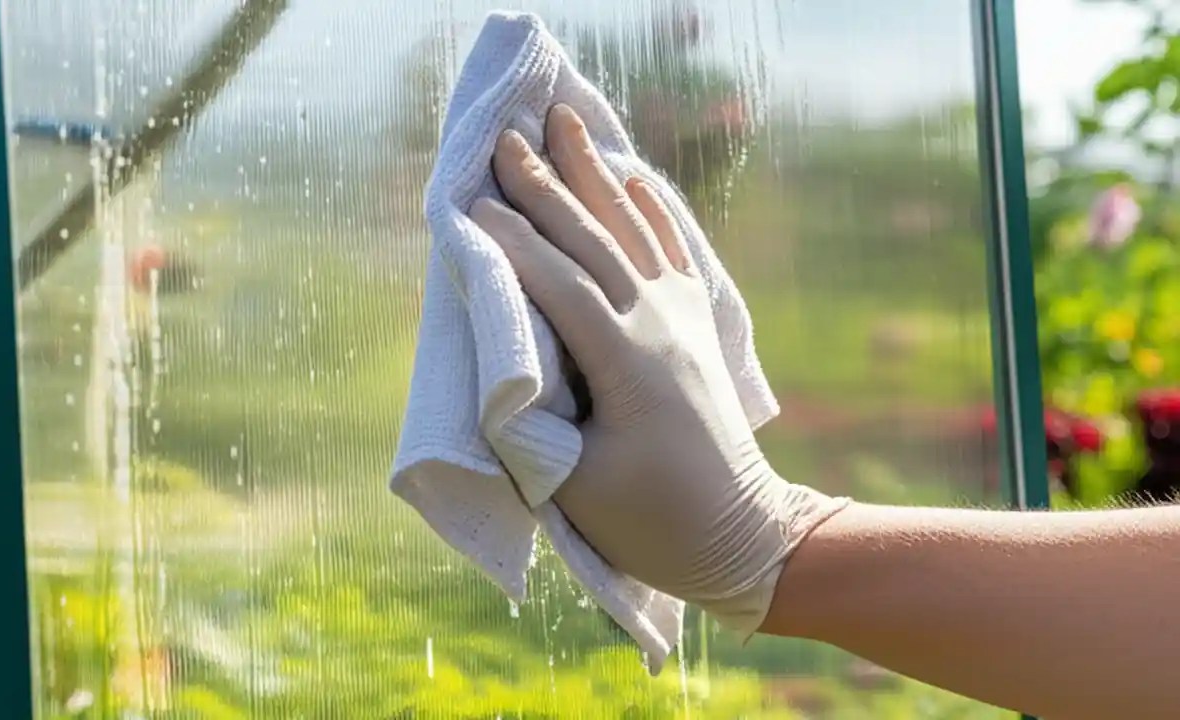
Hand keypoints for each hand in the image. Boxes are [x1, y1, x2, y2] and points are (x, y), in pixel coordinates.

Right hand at [470, 104, 847, 634]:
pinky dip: (649, 207)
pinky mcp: (696, 323)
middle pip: (593, 239)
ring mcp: (683, 318)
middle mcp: (658, 323)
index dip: (514, 242)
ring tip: (567, 122)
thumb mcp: (576, 486)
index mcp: (626, 362)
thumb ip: (533, 423)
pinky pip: (670, 248)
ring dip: (593, 174)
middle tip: (507, 136)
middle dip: (546, 185)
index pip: (559, 285)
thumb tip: (500, 364)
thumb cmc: (651, 520)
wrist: (741, 533)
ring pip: (631, 229)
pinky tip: (632, 176)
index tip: (472, 202)